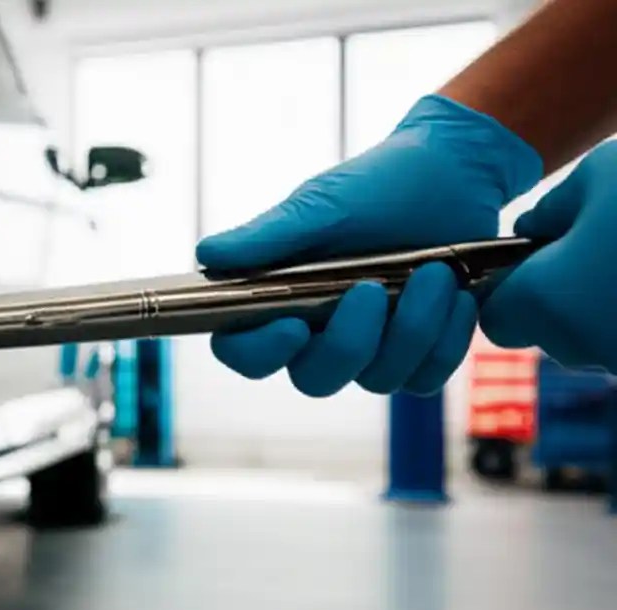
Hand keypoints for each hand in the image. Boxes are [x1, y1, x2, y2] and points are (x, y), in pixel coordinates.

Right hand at [196, 95, 540, 395]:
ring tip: (435, 274)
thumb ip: (267, 237)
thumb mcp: (320, 205)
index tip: (293, 324)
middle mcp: (318, 334)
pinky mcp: (419, 353)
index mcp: (279, 300)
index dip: (260, 352)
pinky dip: (445, 340)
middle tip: (372, 290)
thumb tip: (207, 255)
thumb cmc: (377, 185)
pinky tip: (457, 297)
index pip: (244, 352)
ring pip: (378, 380)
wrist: (454, 173)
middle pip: (314, 380)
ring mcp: (371, 349)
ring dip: (411, 330)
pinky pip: (426, 378)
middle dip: (348, 343)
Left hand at [482, 142, 616, 371]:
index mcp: (544, 299)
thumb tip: (532, 232)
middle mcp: (577, 343)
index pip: (493, 314)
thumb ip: (548, 212)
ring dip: (594, 306)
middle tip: (583, 250)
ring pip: (586, 338)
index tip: (530, 259)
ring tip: (614, 257)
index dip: (505, 288)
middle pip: (540, 330)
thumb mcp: (598, 178)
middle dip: (554, 296)